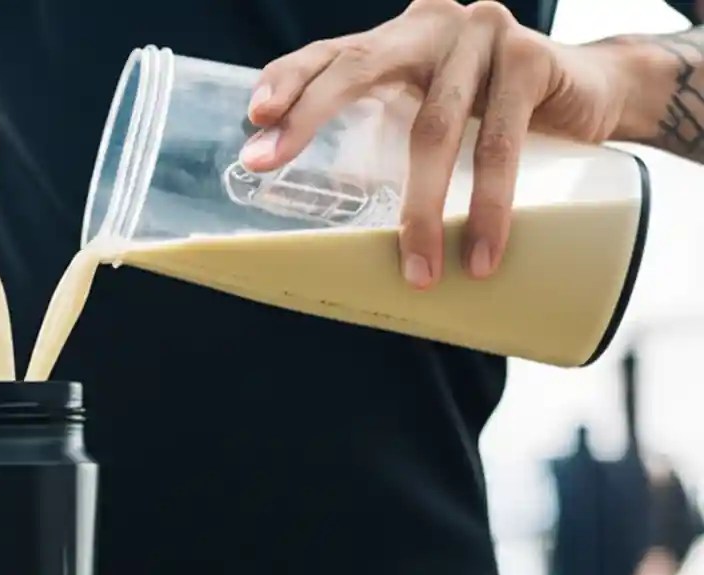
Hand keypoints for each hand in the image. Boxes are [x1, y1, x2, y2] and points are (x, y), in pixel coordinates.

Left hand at [242, 0, 632, 288]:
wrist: (597, 93)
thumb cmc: (496, 116)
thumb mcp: (435, 116)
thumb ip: (391, 140)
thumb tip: (333, 227)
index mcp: (398, 41)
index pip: (330, 54)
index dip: (289, 80)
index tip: (253, 118)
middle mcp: (431, 28)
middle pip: (360, 67)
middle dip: (310, 114)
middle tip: (268, 163)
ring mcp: (483, 34)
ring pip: (434, 128)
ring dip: (422, 209)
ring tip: (417, 271)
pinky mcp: (532, 60)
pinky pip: (501, 144)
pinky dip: (490, 205)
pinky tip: (483, 253)